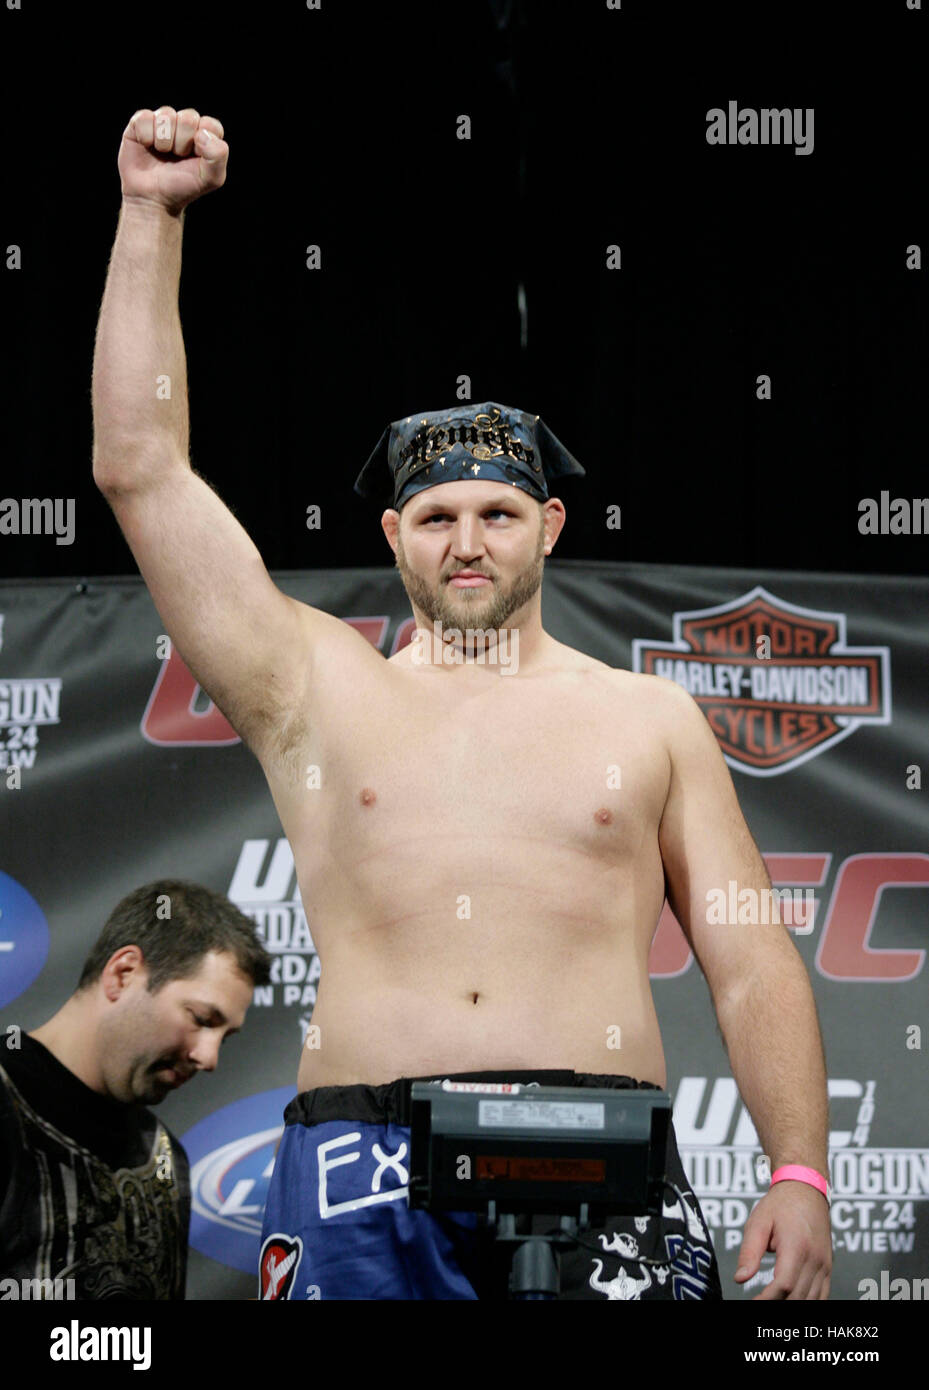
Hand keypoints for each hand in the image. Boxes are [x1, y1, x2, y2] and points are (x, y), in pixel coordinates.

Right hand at [118, 106, 227, 214]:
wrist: (152, 198)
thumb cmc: (182, 187)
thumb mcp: (210, 178)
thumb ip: (218, 156)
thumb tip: (201, 133)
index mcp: (204, 135)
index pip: (210, 125)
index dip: (202, 143)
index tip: (196, 159)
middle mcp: (184, 125)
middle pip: (188, 118)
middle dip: (183, 143)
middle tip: (177, 158)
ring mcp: (162, 122)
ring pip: (166, 115)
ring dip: (164, 141)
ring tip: (162, 154)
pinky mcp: (140, 123)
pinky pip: (145, 118)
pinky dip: (146, 136)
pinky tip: (147, 146)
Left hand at [734, 1180, 831, 1298]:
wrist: (806, 1189)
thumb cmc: (781, 1204)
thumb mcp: (759, 1222)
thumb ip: (749, 1252)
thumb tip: (740, 1279)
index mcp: (796, 1246)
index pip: (784, 1285)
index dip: (766, 1299)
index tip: (752, 1303)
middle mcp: (815, 1259)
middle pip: (797, 1296)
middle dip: (776, 1305)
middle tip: (758, 1303)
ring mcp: (824, 1265)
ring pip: (811, 1300)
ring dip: (791, 1306)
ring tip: (771, 1303)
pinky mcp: (827, 1268)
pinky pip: (821, 1296)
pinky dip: (807, 1303)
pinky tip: (792, 1302)